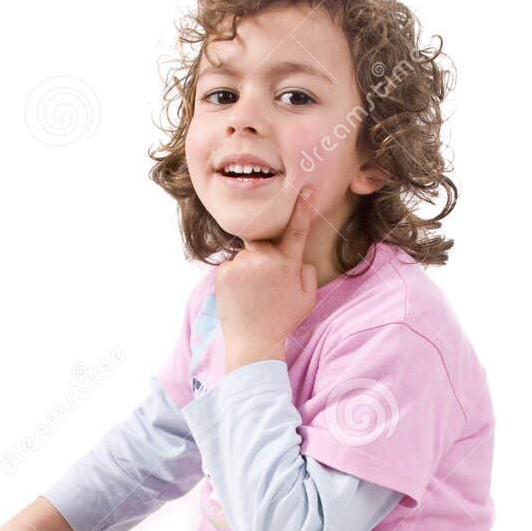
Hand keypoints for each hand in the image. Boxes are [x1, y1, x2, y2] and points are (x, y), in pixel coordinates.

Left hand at [215, 187, 318, 369]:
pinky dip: (233, 277)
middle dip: (263, 258)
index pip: (297, 230)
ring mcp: (243, 264)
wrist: (253, 342)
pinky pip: (231, 266)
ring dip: (247, 270)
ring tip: (251, 296)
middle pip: (263, 244)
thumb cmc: (282, 321)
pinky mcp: (224, 271)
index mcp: (289, 264)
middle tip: (264, 287)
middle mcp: (266, 259)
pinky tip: (239, 296)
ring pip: (246, 257)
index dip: (302, 207)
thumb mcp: (307, 298)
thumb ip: (307, 272)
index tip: (304, 187)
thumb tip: (296, 258)